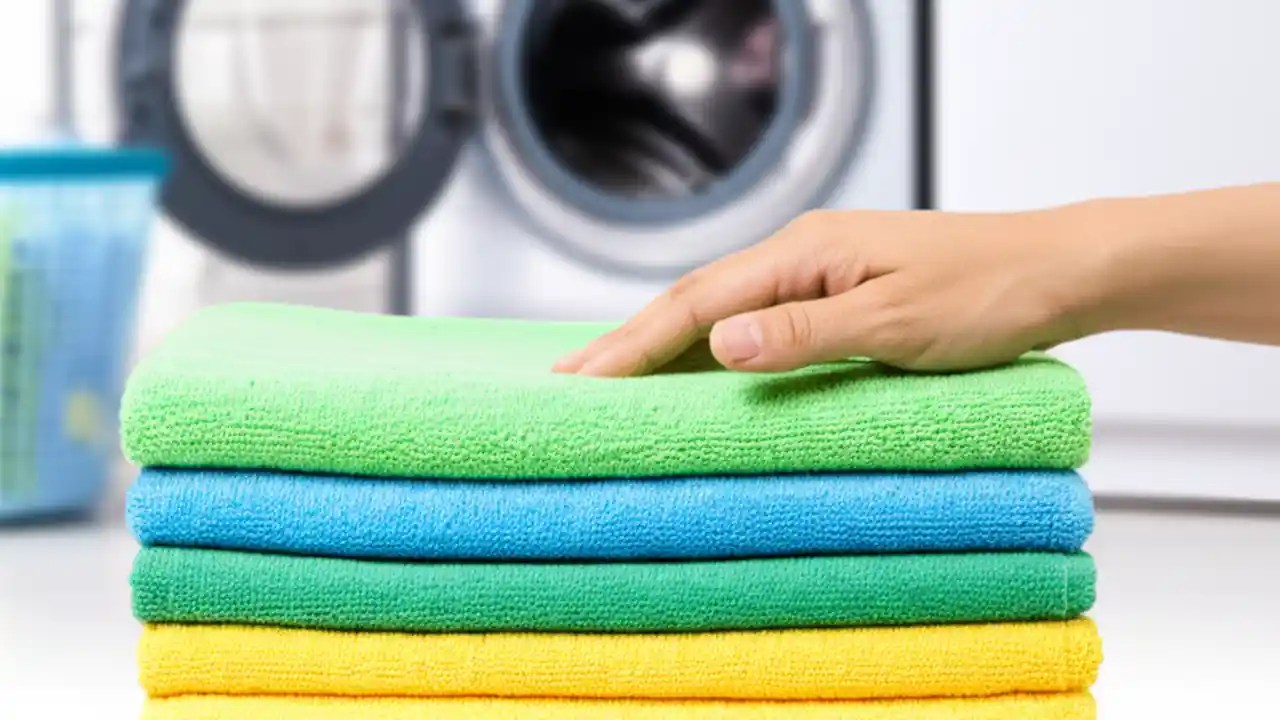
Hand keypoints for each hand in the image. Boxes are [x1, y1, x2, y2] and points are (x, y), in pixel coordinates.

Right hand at [553, 207, 1102, 376]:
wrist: (1059, 271)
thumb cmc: (992, 291)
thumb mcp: (897, 320)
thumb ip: (806, 333)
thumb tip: (721, 344)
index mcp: (806, 251)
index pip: (697, 302)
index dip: (633, 344)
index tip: (580, 380)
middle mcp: (803, 254)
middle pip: (694, 301)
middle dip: (629, 343)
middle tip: (568, 382)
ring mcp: (820, 272)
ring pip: (722, 312)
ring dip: (665, 347)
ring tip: (611, 382)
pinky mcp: (840, 294)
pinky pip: (758, 323)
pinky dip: (715, 351)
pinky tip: (697, 374)